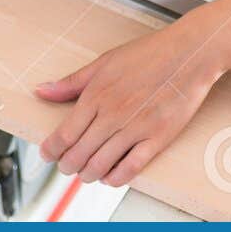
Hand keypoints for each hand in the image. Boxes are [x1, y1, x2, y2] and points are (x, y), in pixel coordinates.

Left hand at [35, 8, 230, 187]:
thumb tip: (42, 90)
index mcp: (97, 95)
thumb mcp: (104, 62)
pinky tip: (111, 176)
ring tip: (86, 173)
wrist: (188, 54)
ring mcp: (136, 128)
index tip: (47, 154)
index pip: (64, 134)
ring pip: (101, 164)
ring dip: (88, 174)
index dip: (51, 150)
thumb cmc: (149, 54)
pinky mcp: (158, 138)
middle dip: (67, 165)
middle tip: (66, 166)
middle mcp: (113, 114)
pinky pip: (131, 168)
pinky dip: (116, 177)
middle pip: (79, 154)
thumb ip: (71, 82)